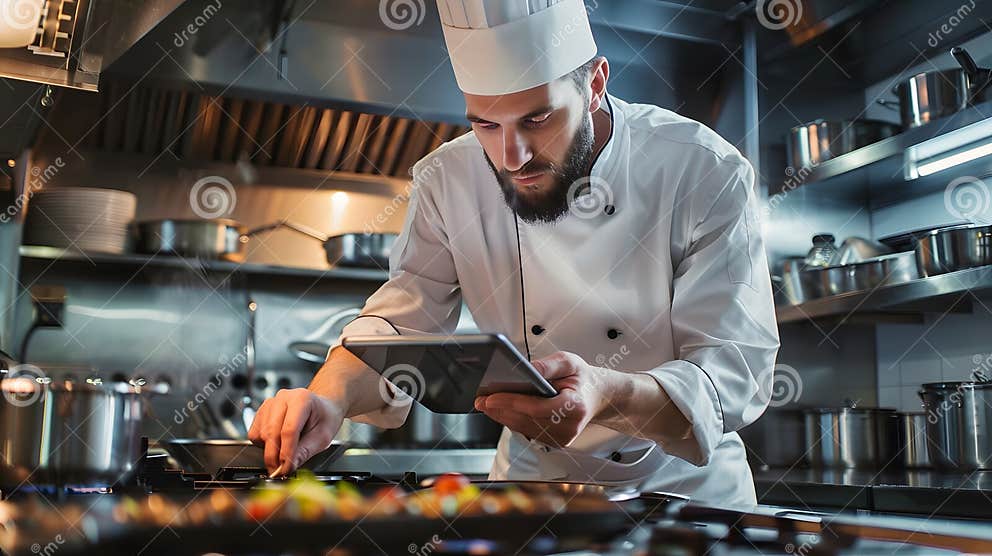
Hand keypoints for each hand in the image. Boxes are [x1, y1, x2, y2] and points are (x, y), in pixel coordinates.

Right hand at [247, 388, 344, 475]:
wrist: (322, 408)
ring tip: (282, 457)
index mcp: (302, 399)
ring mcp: (270, 403)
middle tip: (280, 471)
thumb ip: (305, 451)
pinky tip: (276, 445)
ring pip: (261, 433)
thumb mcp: (323, 437)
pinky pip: (254, 433)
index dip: (286, 452)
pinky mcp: (261, 412)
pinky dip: (262, 444)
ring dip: (268, 451)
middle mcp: (283, 398)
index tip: (286, 468)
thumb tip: (289, 466)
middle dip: (274, 456)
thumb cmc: (324, 418)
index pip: (289, 429)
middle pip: (272, 432)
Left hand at [474, 351, 611, 446]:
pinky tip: (501, 411)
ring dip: (503, 417)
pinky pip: (528, 432)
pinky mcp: (555, 442)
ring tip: (485, 404)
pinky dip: (513, 421)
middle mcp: (569, 426)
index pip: (538, 408)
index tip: (492, 397)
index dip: (513, 402)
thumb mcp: (569, 362)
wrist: (597, 396)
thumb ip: (549, 365)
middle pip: (527, 420)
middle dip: (500, 409)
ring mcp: (562, 437)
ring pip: (524, 428)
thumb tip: (527, 368)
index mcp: (575, 406)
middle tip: (481, 400)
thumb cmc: (582, 379)